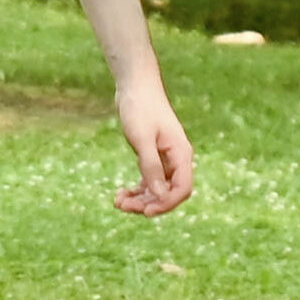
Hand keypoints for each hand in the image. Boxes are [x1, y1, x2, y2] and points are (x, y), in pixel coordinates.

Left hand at [112, 71, 194, 215]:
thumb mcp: (142, 139)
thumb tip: (160, 196)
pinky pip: (149, 181)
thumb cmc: (140, 109)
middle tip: (122, 205)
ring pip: (158, 189)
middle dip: (148, 203)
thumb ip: (151, 166)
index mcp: (181, 154)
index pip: (182, 189)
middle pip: (169, 193)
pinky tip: (120, 193)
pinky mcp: (152, 156)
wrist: (135, 87)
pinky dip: (137, 190)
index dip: (166, 204)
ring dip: (140, 199)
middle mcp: (177, 159)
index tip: (145, 212)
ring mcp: (165, 158)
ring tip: (117, 201)